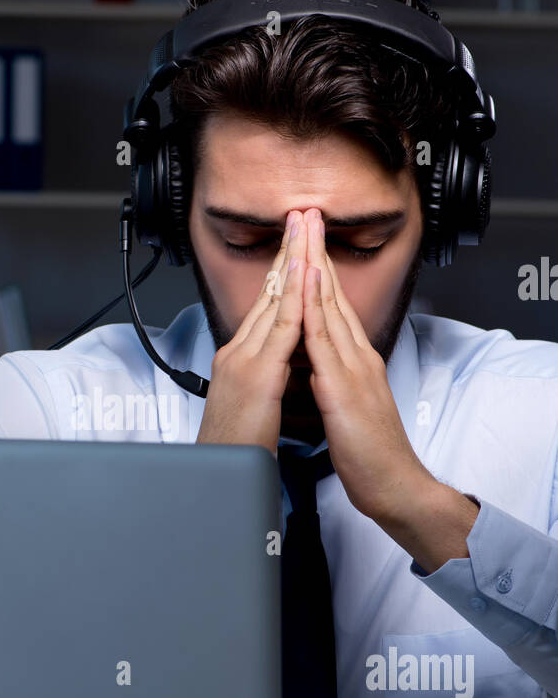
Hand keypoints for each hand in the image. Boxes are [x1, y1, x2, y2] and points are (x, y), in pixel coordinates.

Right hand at [196, 211, 304, 454]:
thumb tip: (276, 363)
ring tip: (304, 227)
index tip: (297, 242)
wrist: (221, 475)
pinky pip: (280, 329)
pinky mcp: (257, 374)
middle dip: (287, 252)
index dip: (283, 270)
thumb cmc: (237, 448)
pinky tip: (303, 273)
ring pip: (274, 301)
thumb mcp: (251, 403)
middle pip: (269, 292)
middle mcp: (240, 351)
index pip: (268, 304)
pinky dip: (293, 298)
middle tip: (301, 215)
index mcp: (243, 357)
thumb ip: (263, 376)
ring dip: (291, 262)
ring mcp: (246, 359)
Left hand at [298, 207, 429, 519]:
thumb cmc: (369, 452)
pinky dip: (315, 307)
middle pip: (333, 295)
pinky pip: (325, 340)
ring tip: (305, 231)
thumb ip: (332, 380)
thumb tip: (315, 366)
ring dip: (315, 266)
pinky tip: (308, 283)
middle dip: (317, 253)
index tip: (306, 238)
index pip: (332, 305)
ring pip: (330, 307)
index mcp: (354, 360)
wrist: (393, 484)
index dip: (318, 269)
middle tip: (307, 213)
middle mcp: (356, 355)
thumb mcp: (346, 406)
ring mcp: (352, 367)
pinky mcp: (344, 386)